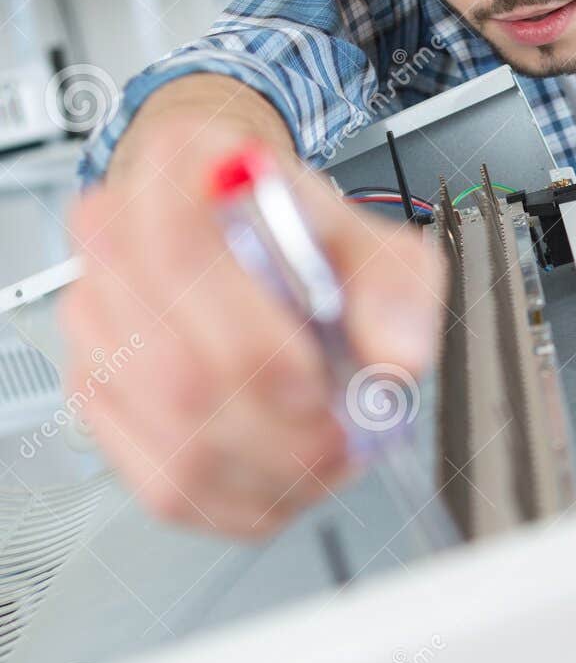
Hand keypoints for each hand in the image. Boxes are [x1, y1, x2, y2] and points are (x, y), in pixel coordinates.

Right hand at [60, 114, 442, 538]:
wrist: (250, 240)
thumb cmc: (299, 236)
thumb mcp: (372, 240)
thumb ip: (395, 287)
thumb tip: (396, 356)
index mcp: (176, 168)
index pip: (184, 257)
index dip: (257, 341)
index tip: (317, 378)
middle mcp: (113, 241)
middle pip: (179, 372)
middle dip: (278, 425)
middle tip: (340, 431)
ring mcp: (94, 324)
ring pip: (174, 436)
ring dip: (269, 464)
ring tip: (324, 447)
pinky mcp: (97, 396)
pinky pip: (165, 480)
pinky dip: (243, 494)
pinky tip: (285, 467)